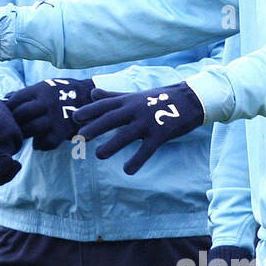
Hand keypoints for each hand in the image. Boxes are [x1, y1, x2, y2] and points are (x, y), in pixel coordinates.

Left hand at [6, 77, 95, 150]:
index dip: (8, 108)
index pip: (16, 99)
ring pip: (32, 129)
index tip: (5, 114)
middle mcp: (47, 103)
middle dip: (15, 122)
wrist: (88, 97)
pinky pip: (46, 142)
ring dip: (25, 134)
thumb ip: (26, 94)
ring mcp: (55, 118)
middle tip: (13, 127)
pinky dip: (40, 145)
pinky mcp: (63, 131)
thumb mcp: (44, 87)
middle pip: (21, 115)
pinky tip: (38, 142)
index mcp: (40, 90)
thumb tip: (4, 99)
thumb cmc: (60, 92)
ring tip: (24, 135)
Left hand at [72, 82, 204, 174]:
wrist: (190, 100)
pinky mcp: (161, 134)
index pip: (105, 105)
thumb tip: (91, 94)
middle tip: (80, 138)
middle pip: (111, 118)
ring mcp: (148, 122)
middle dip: (95, 127)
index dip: (89, 111)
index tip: (75, 118)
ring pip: (127, 134)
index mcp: (128, 101)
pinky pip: (146, 149)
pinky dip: (137, 160)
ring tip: (99, 155)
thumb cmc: (158, 99)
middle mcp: (135, 109)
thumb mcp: (133, 96)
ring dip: (112, 145)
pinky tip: (128, 171)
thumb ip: (112, 97)